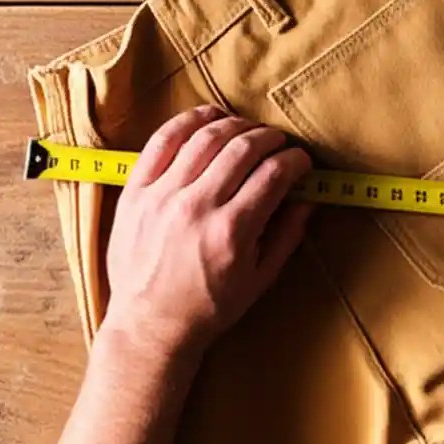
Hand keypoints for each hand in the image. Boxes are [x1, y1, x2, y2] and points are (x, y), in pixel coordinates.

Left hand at [101, 105, 313, 354]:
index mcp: (232, 231)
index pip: (273, 174)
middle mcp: (197, 207)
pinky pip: (162, 141)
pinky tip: (207, 118)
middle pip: (242, 148)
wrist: (150, 325)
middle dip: (270, 138)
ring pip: (205, 138)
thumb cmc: (209, 308)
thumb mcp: (260, 280)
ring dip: (235, 125)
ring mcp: (162, 195)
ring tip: (247, 130)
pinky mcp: (136, 191)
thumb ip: (287, 236)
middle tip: (279, 143)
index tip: (301, 161)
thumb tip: (308, 200)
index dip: (295, 161)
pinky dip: (187, 122)